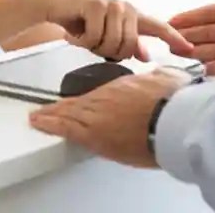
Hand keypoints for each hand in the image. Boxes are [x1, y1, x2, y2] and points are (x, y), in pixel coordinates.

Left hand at [29, 69, 190, 167]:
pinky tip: (40, 124)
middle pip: (77, 105)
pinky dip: (52, 125)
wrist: (176, 120)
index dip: (80, 100)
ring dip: (52, 117)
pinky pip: (69, 130)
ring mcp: (99, 119)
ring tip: (38, 118)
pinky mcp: (98, 138)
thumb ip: (157, 78)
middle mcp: (105, 101)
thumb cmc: (174, 102)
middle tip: (44, 110)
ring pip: (69, 117)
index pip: (93, 95)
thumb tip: (160, 75)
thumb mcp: (165, 80)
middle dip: (60, 109)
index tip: (71, 102)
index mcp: (120, 88)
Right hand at [36, 0, 194, 61]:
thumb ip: (129, 45)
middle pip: (129, 45)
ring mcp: (111, 5)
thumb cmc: (85, 22)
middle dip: (110, 52)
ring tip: (85, 37)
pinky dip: (83, 41)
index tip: (190, 49)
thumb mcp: (108, 37)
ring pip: (111, 43)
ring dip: (95, 47)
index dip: (175, 38)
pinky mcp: (94, 4)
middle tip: (95, 45)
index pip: (159, 27)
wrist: (58, 5)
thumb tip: (146, 56)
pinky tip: (76, 33)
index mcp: (133, 16)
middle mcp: (126, 8)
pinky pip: (95, 37)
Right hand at [169, 0, 214, 74]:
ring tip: (176, 52)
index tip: (171, 20)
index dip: (191, 17)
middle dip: (187, 36)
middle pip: (207, 34)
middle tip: (166, 40)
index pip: (209, 14)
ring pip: (213, 51)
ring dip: (196, 52)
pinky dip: (214, 69)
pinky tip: (199, 68)